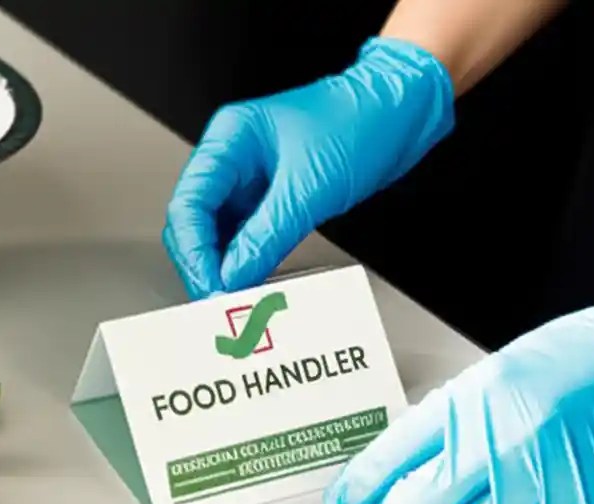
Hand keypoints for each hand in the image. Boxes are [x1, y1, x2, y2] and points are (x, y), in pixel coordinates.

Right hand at [162, 37, 454, 298]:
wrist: (404, 110)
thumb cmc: (363, 120)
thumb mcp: (310, 187)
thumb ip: (266, 237)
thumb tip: (233, 276)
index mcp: (230, 138)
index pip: (189, 203)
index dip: (194, 252)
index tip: (210, 287)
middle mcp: (234, 157)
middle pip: (194, 221)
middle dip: (202, 263)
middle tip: (217, 302)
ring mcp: (251, 178)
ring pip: (218, 232)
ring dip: (223, 267)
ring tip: (234, 299)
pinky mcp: (273, 196)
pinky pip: (247, 235)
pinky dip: (246, 261)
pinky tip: (252, 282)